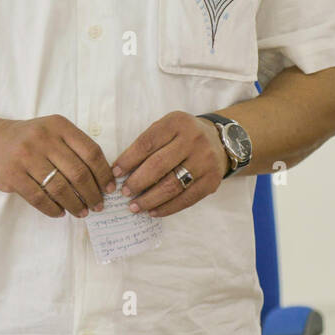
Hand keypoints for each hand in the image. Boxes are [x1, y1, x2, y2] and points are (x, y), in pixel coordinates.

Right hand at [0, 115, 116, 219]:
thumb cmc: (30, 140)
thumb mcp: (53, 131)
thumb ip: (74, 148)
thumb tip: (102, 179)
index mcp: (59, 125)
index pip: (91, 151)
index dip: (103, 173)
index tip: (109, 188)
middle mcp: (43, 138)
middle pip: (78, 172)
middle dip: (92, 193)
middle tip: (97, 205)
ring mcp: (26, 156)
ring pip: (60, 187)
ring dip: (75, 204)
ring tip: (82, 212)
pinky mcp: (13, 175)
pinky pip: (39, 197)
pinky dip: (53, 209)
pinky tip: (60, 212)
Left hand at [110, 112, 229, 217]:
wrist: (219, 140)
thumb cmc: (183, 135)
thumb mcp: (167, 128)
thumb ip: (148, 144)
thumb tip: (122, 171)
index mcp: (177, 122)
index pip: (147, 143)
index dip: (128, 159)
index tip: (115, 173)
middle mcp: (193, 140)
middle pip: (159, 165)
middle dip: (137, 182)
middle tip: (125, 192)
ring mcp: (205, 161)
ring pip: (172, 185)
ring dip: (149, 199)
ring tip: (135, 206)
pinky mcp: (211, 181)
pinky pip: (186, 199)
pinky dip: (167, 208)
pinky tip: (153, 211)